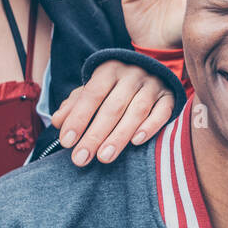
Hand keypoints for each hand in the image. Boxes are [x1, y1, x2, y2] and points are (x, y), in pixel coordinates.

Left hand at [50, 60, 173, 165]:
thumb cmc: (114, 87)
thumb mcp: (93, 89)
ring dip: (119, 136)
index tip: (66, 142)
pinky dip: (150, 127)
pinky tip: (136, 142)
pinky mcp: (170, 96)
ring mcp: (153, 85)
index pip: (92, 94)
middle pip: (113, 107)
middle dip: (95, 135)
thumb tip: (58, 122)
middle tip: (81, 158)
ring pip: (137, 111)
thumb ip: (74, 105)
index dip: (78, 118)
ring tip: (104, 157)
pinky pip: (162, 112)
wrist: (150, 71)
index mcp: (110, 69)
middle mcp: (133, 74)